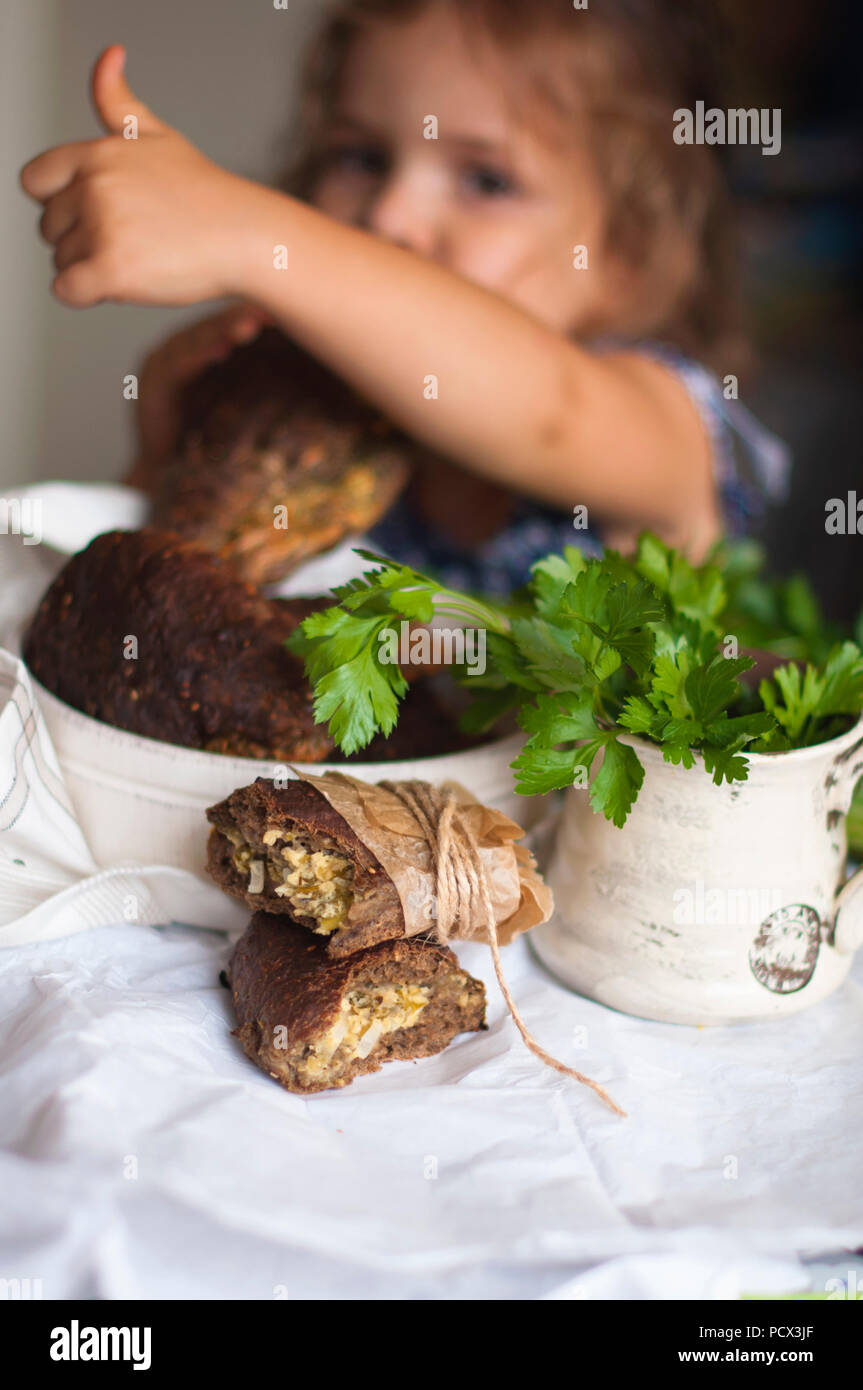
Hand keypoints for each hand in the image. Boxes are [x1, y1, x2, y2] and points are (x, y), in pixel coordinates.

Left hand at [20, 45, 250, 306]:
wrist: (247, 237)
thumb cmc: (205, 193)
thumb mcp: (159, 137)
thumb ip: (118, 102)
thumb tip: (109, 54)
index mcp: (97, 153)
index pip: (35, 181)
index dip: (60, 202)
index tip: (95, 210)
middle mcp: (95, 186)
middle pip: (50, 227)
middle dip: (80, 239)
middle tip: (133, 237)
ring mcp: (103, 227)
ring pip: (61, 260)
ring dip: (91, 267)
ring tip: (141, 255)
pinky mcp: (113, 269)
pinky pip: (68, 290)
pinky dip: (86, 293)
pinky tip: (122, 282)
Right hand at [124, 304, 273, 493]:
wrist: (171, 477)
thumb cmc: (211, 440)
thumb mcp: (241, 400)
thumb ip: (263, 372)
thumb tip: (308, 352)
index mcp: (200, 346)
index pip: (229, 321)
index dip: (254, 312)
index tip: (287, 303)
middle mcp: (179, 349)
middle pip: (214, 324)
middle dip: (244, 313)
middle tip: (274, 305)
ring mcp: (162, 364)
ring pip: (198, 340)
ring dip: (226, 329)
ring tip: (254, 323)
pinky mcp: (152, 386)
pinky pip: (179, 365)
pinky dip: (200, 355)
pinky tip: (224, 349)